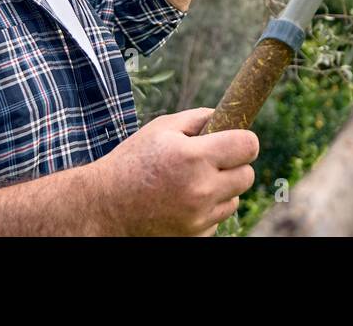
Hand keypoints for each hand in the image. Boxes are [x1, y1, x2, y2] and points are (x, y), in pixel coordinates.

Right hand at [87, 107, 258, 235]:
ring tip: (191, 183)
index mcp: (193, 157)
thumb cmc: (133, 161)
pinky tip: (182, 203)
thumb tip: (230, 115)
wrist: (103, 207)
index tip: (237, 141)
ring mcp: (197, 218)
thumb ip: (200, 118)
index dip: (245, 141)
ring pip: (234, 199)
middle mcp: (200, 189)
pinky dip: (207, 211)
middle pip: (247, 175)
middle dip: (234, 166)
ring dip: (222, 190)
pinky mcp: (194, 237)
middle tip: (212, 162)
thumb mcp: (162, 129)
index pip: (248, 146)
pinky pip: (217, 219)